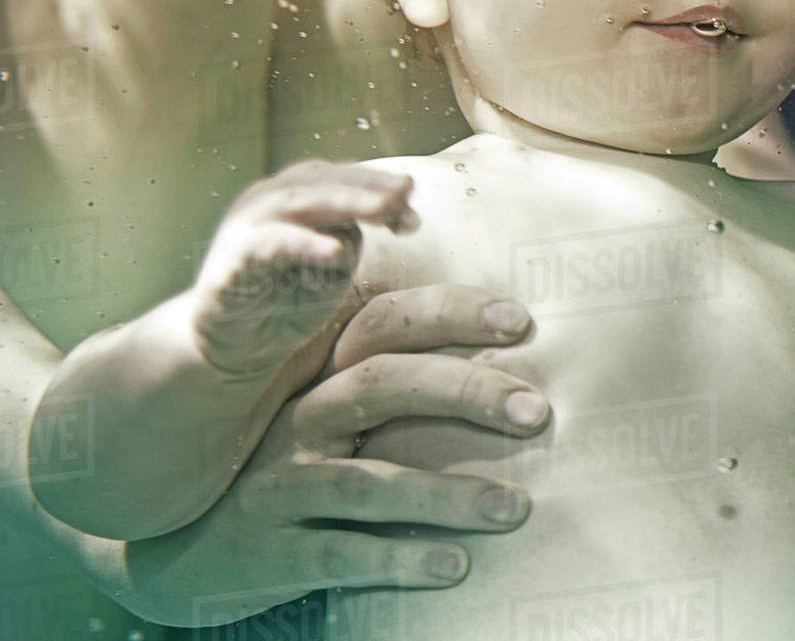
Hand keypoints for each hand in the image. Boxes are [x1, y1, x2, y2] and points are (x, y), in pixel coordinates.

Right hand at [123, 284, 548, 627]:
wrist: (172, 543)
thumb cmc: (279, 464)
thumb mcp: (318, 411)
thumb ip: (384, 385)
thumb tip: (495, 365)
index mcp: (317, 373)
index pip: (387, 322)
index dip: (452, 313)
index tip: (523, 321)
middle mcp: (298, 418)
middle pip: (385, 385)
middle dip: (465, 392)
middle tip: (537, 411)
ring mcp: (281, 486)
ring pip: (370, 481)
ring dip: (448, 494)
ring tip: (517, 506)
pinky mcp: (271, 552)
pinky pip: (342, 554)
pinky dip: (400, 560)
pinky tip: (455, 566)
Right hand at [191, 160, 418, 377]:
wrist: (231, 347)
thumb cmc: (285, 300)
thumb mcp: (331, 267)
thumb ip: (351, 237)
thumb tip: (380, 216)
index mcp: (297, 194)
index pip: (345, 179)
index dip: (381, 187)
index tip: (414, 207)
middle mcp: (272, 198)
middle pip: (329, 181)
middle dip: (371, 187)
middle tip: (407, 194)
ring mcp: (250, 222)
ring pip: (303, 200)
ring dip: (347, 202)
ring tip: (384, 209)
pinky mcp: (235, 256)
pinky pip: (272, 243)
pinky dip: (304, 243)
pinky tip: (335, 252)